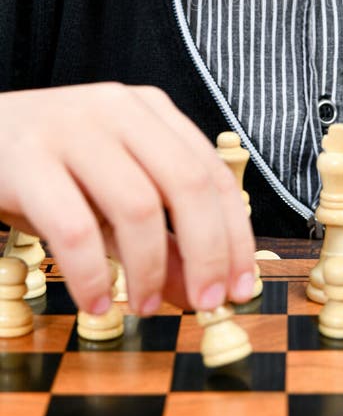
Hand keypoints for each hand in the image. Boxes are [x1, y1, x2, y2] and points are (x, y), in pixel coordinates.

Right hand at [0, 83, 255, 314]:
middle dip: (209, 252)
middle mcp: (119, 109)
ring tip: (146, 306)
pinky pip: (74, 227)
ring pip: (137, 205)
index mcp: (150, 110)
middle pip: (187, 183)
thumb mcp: (110, 198)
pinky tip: (96, 300)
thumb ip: (157, 239)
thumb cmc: (49, 169)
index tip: (243, 287)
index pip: (212, 172)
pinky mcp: (27, 159)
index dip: (237, 235)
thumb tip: (197, 292)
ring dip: (150, 269)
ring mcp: (73, 128)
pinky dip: (92, 274)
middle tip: (208, 303)